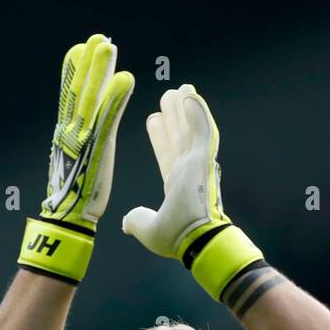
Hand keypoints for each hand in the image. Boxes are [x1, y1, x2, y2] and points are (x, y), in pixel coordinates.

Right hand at [42, 32, 134, 228]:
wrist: (67, 220)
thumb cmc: (75, 197)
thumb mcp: (78, 165)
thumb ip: (81, 147)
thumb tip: (83, 139)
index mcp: (67, 135)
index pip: (71, 97)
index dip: (75, 71)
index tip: (82, 48)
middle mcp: (71, 131)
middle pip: (80, 90)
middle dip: (88, 64)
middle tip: (98, 38)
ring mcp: (81, 138)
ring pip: (91, 98)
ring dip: (100, 71)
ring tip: (108, 45)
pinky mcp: (96, 149)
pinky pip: (108, 119)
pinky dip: (116, 98)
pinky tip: (126, 79)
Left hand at [122, 83, 227, 258]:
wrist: (194, 242)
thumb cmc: (177, 240)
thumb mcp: (148, 230)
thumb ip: (137, 221)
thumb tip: (126, 223)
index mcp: (176, 185)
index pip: (166, 153)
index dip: (160, 137)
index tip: (155, 119)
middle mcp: (187, 171)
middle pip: (179, 136)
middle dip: (174, 116)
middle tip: (168, 94)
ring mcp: (197, 164)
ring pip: (190, 128)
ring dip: (186, 108)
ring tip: (181, 88)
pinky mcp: (204, 160)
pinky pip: (203, 131)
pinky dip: (199, 113)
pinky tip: (191, 95)